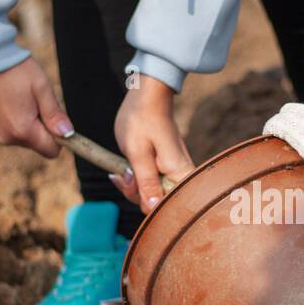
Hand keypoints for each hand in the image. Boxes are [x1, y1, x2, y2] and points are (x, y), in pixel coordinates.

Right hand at [0, 57, 71, 159]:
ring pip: (17, 138)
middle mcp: (6, 138)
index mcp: (24, 129)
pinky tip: (0, 102)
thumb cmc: (16, 69)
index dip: (57, 138)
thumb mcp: (41, 87)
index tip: (53, 120)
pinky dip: (4, 121)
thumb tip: (68, 134)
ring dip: (20, 124)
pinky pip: (1, 132)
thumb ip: (55, 114)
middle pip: (33, 144)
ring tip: (13, 99)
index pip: (51, 151)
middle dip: (37, 128)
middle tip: (30, 102)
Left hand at [113, 74, 195, 213]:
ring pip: (151, 194)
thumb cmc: (142, 120)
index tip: (128, 180)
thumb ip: (146, 183)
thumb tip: (154, 208)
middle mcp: (182, 178)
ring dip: (133, 185)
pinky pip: (150, 183)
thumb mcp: (138, 154)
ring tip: (122, 168)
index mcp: (180, 176)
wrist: (148, 96)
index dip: (142, 201)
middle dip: (135, 192)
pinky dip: (136, 179)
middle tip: (123, 173)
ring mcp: (174, 173)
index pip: (163, 207)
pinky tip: (124, 170)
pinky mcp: (165, 169)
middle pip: (158, 203)